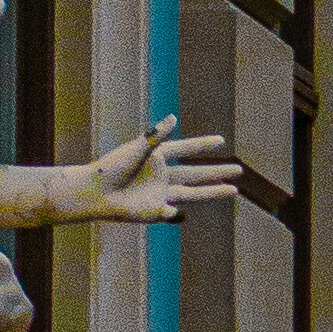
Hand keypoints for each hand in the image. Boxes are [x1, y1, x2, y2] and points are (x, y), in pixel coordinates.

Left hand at [3, 126, 244, 228]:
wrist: (93, 193)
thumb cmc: (110, 168)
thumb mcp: (136, 148)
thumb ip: (156, 136)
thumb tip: (174, 117)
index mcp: (157, 157)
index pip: (186, 149)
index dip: (203, 145)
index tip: (221, 142)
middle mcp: (163, 176)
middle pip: (196, 173)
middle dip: (217, 172)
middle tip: (239, 170)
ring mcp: (161, 194)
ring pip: (193, 193)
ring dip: (213, 192)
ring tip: (234, 191)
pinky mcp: (155, 211)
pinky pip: (171, 213)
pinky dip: (175, 213)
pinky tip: (178, 213)